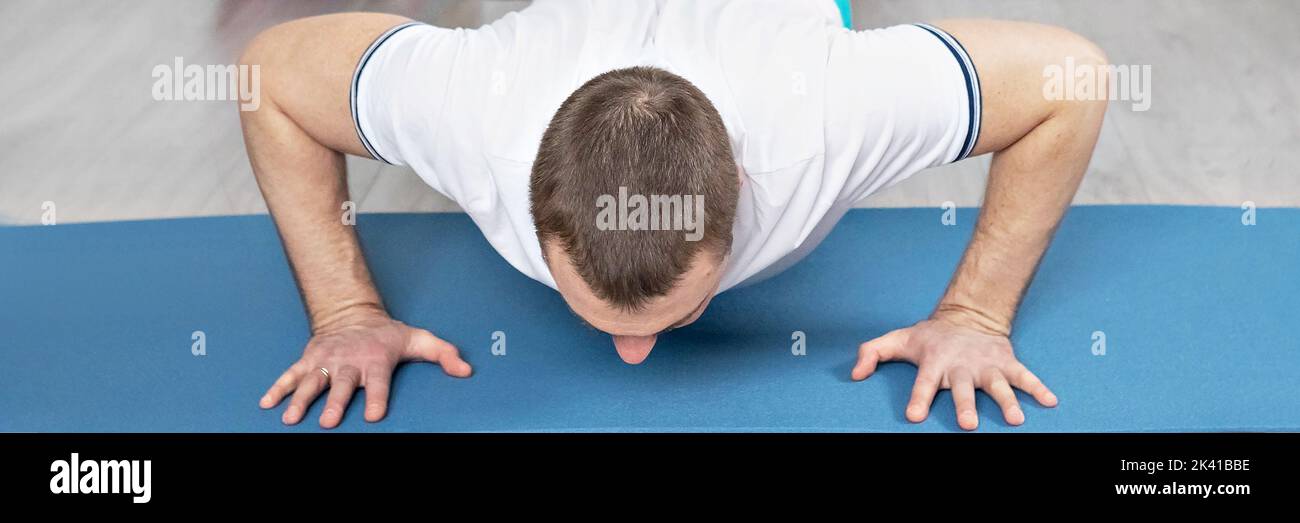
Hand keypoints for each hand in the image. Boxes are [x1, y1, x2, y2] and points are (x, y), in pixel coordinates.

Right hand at [259, 309, 471, 427]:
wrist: (352, 315)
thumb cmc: (387, 335)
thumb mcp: (419, 340)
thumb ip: (444, 354)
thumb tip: (466, 370)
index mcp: (375, 360)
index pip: (378, 382)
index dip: (378, 398)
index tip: (375, 415)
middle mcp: (349, 362)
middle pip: (342, 385)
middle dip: (336, 403)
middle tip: (329, 422)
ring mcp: (326, 361)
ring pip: (312, 381)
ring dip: (301, 400)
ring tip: (292, 418)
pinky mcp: (309, 360)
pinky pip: (290, 375)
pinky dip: (277, 388)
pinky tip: (267, 404)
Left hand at [851, 313, 1056, 429]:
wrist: (968, 316)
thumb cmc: (929, 337)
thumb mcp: (897, 340)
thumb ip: (871, 353)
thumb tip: (854, 375)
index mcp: (934, 362)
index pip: (924, 383)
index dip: (918, 398)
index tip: (914, 416)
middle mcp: (961, 366)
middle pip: (963, 389)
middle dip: (965, 405)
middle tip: (967, 425)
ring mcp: (986, 366)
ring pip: (997, 385)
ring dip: (1007, 401)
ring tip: (1015, 420)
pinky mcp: (1006, 363)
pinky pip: (1025, 376)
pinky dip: (1038, 388)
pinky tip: (1050, 401)